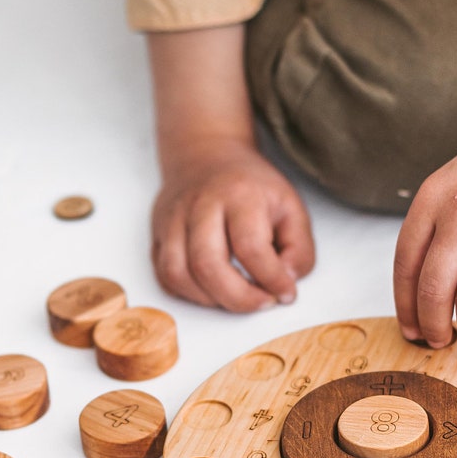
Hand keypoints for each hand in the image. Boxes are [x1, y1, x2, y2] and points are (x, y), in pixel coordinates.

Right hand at [152, 138, 315, 311]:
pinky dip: (188, 293)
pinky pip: (165, 275)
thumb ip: (299, 249)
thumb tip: (285, 284)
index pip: (251, 248)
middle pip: (207, 264)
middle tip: (262, 303)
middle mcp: (200, 205)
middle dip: (239, 298)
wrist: (206, 154)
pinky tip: (213, 291)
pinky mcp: (157, 233)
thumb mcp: (291, 207)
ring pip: (178, 274)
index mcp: (239, 195)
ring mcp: (172, 219)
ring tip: (236, 297)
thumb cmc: (251, 186)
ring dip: (210, 299)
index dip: (271, 279)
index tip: (286, 293)